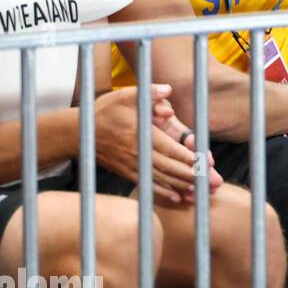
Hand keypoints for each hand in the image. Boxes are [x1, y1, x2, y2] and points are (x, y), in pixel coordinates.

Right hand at [93, 86, 221, 204]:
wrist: (78, 133)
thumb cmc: (104, 111)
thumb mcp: (125, 96)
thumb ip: (149, 93)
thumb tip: (168, 89)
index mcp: (140, 134)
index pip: (169, 148)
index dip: (187, 156)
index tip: (203, 162)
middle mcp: (138, 152)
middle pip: (169, 167)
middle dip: (190, 175)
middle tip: (209, 181)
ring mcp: (132, 165)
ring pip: (161, 178)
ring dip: (181, 186)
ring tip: (199, 192)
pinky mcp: (127, 172)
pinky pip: (148, 184)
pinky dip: (163, 193)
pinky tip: (177, 199)